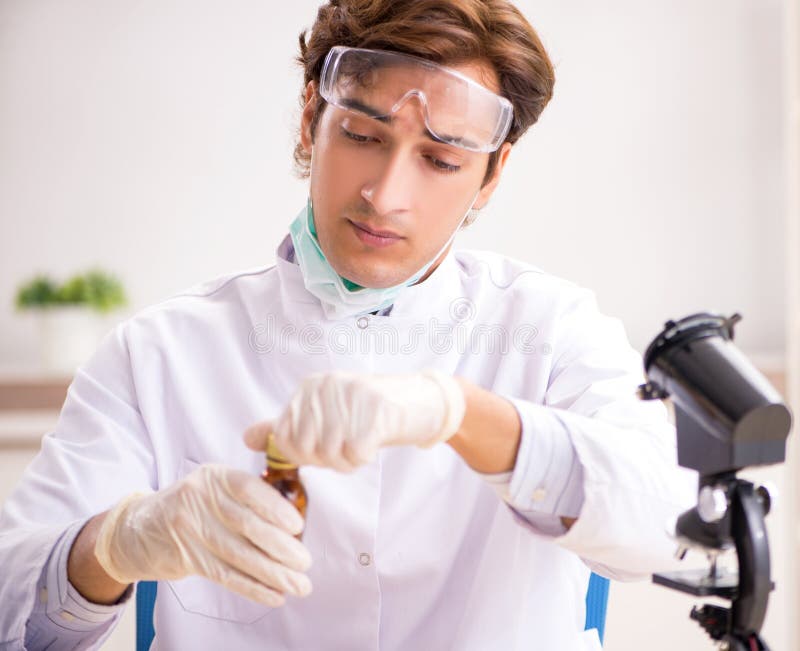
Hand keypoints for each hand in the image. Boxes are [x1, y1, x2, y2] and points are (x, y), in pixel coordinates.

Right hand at [93, 464, 311, 606]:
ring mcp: (189, 530)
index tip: (298, 526)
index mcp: (215, 477)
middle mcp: (200, 500)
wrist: (140, 527)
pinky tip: (275, 595)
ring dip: (273, 573)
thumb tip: (295, 521)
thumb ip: (249, 495)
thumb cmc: (195, 505)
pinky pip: (225, 575)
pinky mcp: (186, 558)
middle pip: (246, 526)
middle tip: (305, 561)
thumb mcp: (216, 486)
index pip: (249, 489)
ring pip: (239, 555)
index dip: (275, 508)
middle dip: (281, 547)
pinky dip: (253, 587)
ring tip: (299, 584)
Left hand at [244, 369, 465, 471]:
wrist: (421, 402)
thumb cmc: (369, 414)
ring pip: (330, 454)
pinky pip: (355, 454)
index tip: (329, 444)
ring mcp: (350, 395)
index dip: (306, 454)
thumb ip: (287, 427)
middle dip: (327, 460)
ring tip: (362, 443)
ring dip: (347, 462)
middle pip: (307, 449)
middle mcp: (325, 386)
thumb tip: (247, 438)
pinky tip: (374, 443)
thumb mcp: (325, 416)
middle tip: (348, 447)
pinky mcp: (374, 409)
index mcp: (308, 387)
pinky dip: (364, 458)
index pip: (286, 437)